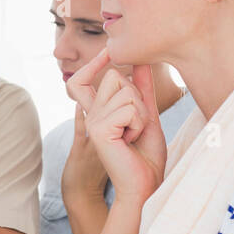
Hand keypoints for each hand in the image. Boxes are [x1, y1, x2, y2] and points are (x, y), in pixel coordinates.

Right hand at [66, 49, 165, 204]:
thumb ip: (142, 89)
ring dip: (141, 114)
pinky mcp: (98, 129)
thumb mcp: (147, 116)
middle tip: (136, 125)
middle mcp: (91, 114)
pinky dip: (139, 124)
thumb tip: (142, 61)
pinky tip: (131, 141)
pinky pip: (129, 107)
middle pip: (115, 77)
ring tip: (134, 135)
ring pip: (126, 92)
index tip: (108, 49)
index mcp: (98, 111)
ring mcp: (92, 121)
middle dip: (137, 98)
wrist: (145, 184)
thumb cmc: (146, 156)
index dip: (95, 62)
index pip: (86, 78)